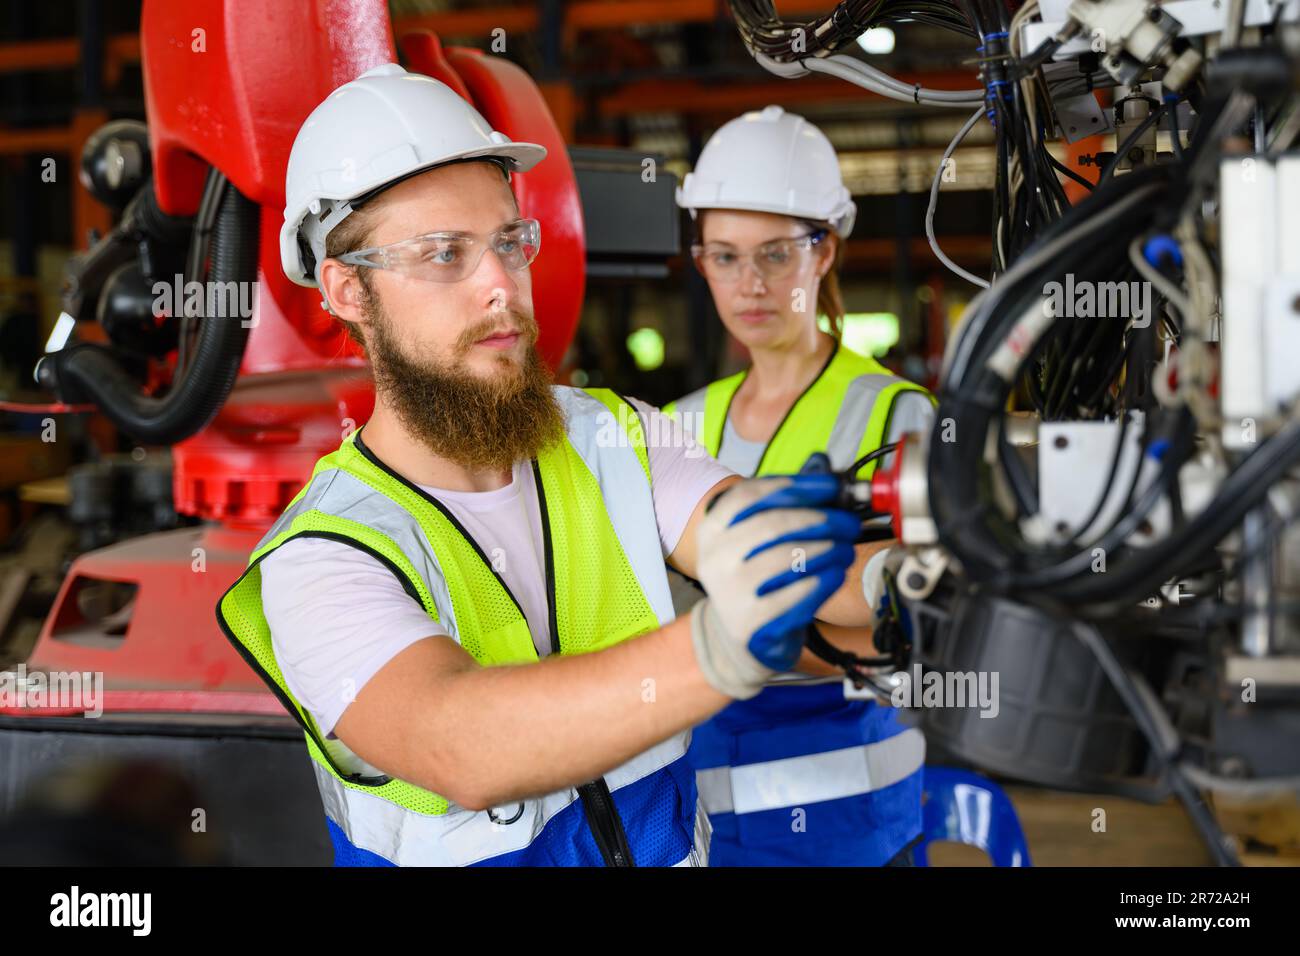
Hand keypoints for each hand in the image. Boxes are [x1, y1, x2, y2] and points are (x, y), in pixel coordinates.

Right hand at [690, 475, 860, 698]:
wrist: (737, 639)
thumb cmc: (756, 580)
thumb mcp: (758, 541)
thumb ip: (786, 503)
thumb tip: (824, 467)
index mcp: (713, 528)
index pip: (750, 495)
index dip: (795, 486)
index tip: (832, 486)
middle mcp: (714, 557)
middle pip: (773, 525)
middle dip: (821, 520)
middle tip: (849, 523)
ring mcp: (729, 591)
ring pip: (788, 559)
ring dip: (828, 550)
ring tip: (846, 550)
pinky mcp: (751, 621)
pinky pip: (796, 594)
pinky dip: (824, 581)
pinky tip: (836, 574)